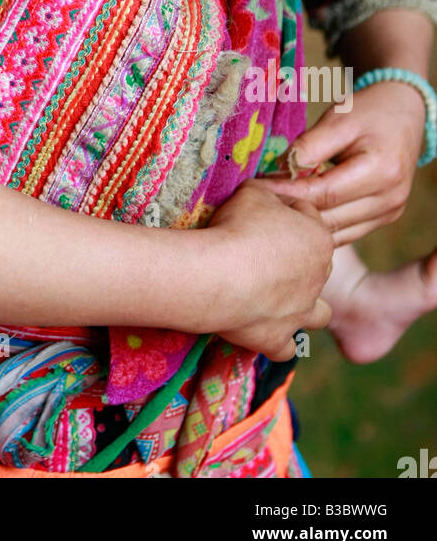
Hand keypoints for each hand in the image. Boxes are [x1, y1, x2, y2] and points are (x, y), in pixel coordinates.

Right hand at [207, 179, 333, 360]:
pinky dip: (278, 339)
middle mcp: (319, 277)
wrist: (220, 276)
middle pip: (316, 263)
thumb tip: (269, 194)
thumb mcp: (253, 193)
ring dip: (304, 306)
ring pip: (318, 313)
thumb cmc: (239, 228)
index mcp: (319, 238)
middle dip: (297, 257)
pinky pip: (286, 348)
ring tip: (279, 297)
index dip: (284, 208)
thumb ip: (268, 193)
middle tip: (263, 249)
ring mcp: (301, 311)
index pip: (308, 216)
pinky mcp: (278, 338)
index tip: (260, 208)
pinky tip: (262, 327)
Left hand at [258, 80, 425, 244]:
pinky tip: (296, 216)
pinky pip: (346, 232)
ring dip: (305, 225)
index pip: (325, 193)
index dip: (289, 193)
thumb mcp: (338, 118)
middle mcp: (390, 199)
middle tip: (258, 204)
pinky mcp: (384, 218)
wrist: (404, 114)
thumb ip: (310, 145)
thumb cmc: (369, 111)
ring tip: (273, 211)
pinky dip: (321, 228)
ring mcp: (390, 213)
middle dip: (292, 212)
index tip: (258, 189)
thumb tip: (281, 171)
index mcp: (382, 171)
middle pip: (331, 218)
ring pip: (337, 232)